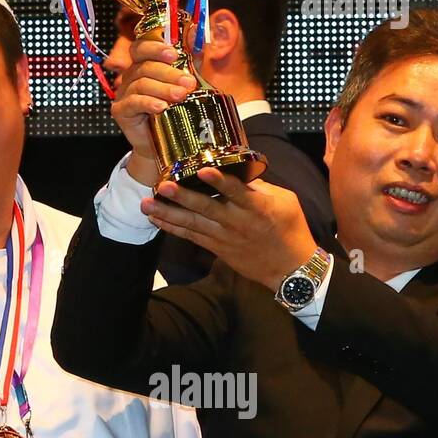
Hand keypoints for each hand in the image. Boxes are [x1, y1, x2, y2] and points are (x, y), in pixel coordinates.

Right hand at [111, 38, 195, 185]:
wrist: (167, 141)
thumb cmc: (176, 110)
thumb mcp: (185, 83)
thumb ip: (191, 61)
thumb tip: (197, 38)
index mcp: (143, 66)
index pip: (141, 48)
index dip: (154, 47)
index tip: (173, 54)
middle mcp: (130, 77)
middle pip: (145, 67)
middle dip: (169, 73)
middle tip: (188, 82)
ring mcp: (123, 94)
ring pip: (141, 84)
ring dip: (163, 88)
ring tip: (180, 96)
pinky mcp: (120, 111)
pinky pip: (133, 103)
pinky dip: (148, 103)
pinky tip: (161, 107)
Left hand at [140, 166, 320, 291]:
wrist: (292, 268)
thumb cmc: (291, 228)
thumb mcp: (285, 201)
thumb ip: (259, 186)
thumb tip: (237, 170)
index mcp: (257, 208)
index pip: (237, 191)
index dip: (220, 181)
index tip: (203, 169)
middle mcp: (237, 222)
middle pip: (206, 209)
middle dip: (183, 198)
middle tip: (162, 187)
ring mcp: (225, 237)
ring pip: (193, 224)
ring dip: (168, 214)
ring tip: (146, 204)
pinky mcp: (217, 248)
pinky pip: (191, 237)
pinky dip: (172, 228)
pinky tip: (155, 219)